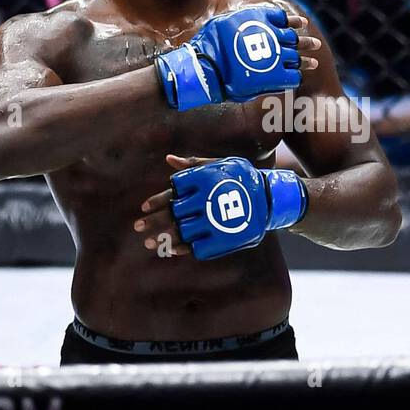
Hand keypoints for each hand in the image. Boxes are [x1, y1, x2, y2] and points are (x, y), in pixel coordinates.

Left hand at [134, 154, 306, 260]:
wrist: (270, 198)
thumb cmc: (241, 178)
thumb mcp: (220, 165)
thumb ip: (194, 165)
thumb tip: (168, 159)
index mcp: (205, 180)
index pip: (175, 190)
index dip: (158, 200)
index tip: (145, 207)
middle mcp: (209, 199)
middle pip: (175, 212)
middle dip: (155, 221)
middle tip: (139, 226)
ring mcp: (216, 220)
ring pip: (183, 231)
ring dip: (164, 237)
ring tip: (149, 242)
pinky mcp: (224, 237)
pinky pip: (199, 246)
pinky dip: (184, 249)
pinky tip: (171, 249)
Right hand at [155, 4, 321, 110]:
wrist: (205, 68)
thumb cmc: (209, 45)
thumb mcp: (224, 22)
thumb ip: (241, 19)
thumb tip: (251, 14)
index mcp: (259, 21)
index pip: (283, 18)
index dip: (293, 21)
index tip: (301, 23)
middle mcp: (270, 37)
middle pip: (293, 38)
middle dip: (305, 41)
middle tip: (315, 44)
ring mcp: (274, 57)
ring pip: (296, 57)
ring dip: (306, 60)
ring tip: (314, 62)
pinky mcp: (274, 76)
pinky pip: (292, 77)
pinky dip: (295, 76)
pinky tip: (297, 78)